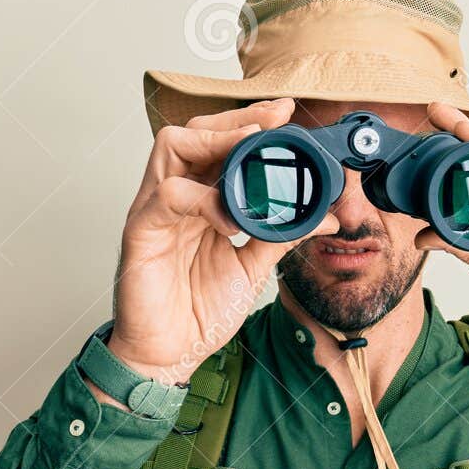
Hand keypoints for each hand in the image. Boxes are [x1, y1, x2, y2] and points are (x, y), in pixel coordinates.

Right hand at [106, 98, 339, 384]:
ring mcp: (154, 211)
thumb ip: (282, 236)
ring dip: (213, 141)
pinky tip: (226, 219)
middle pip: (194, 132)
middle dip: (235, 119)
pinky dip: (201, 199)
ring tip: (250, 151)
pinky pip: (166, 196)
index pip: (219, 143)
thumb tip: (327, 217)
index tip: (286, 113)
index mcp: (200, 200)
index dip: (250, 123)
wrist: (170, 355)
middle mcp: (174, 196)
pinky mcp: (141, 232)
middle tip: (274, 118)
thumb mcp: (253, 268)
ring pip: (170, 147)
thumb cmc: (199, 310)